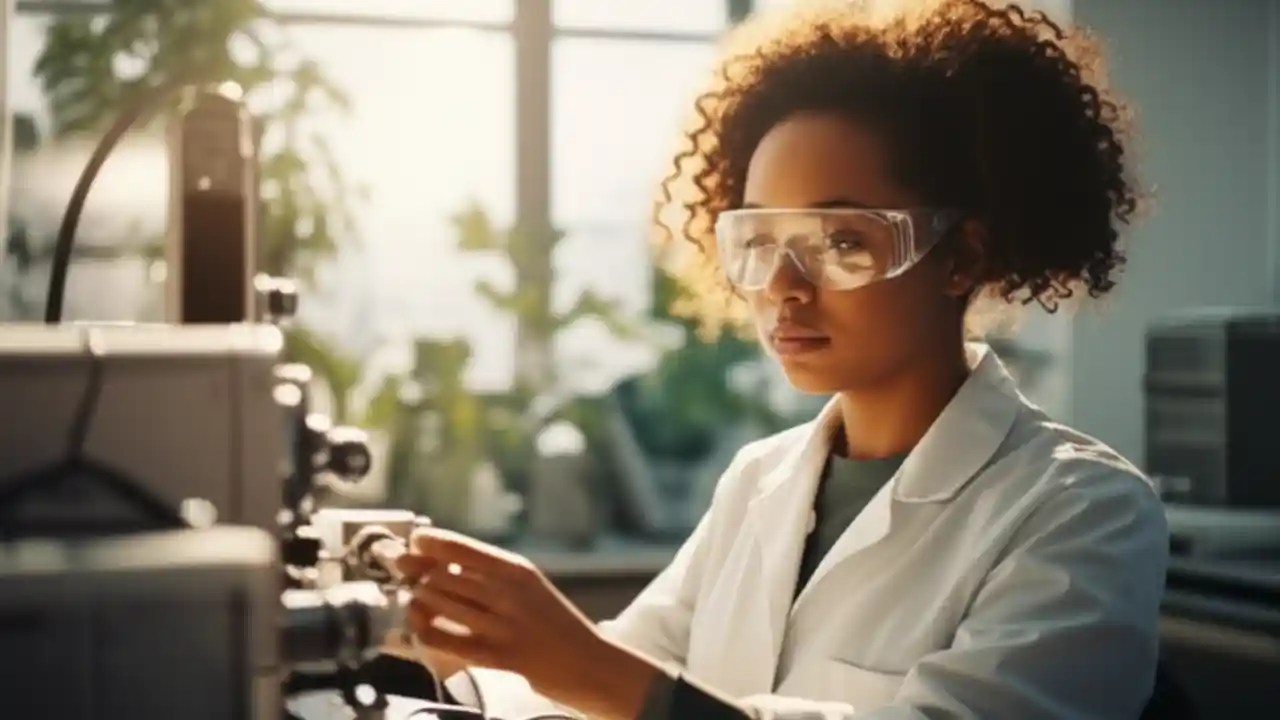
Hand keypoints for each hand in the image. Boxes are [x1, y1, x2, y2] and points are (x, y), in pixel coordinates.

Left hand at [395, 528, 659, 718]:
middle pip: (445, 575)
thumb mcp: (529, 586)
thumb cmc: (553, 622)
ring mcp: (503, 625)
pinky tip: (420, 629)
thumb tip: (443, 561)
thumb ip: (491, 574)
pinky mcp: (498, 656)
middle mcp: (509, 593)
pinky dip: (427, 632)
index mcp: (516, 570)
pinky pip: (448, 640)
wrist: (588, 661)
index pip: (462, 548)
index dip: (431, 543)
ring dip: (419, 601)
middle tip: (403, 574)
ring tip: (412, 601)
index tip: (413, 543)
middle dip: (416, 574)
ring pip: (443, 604)